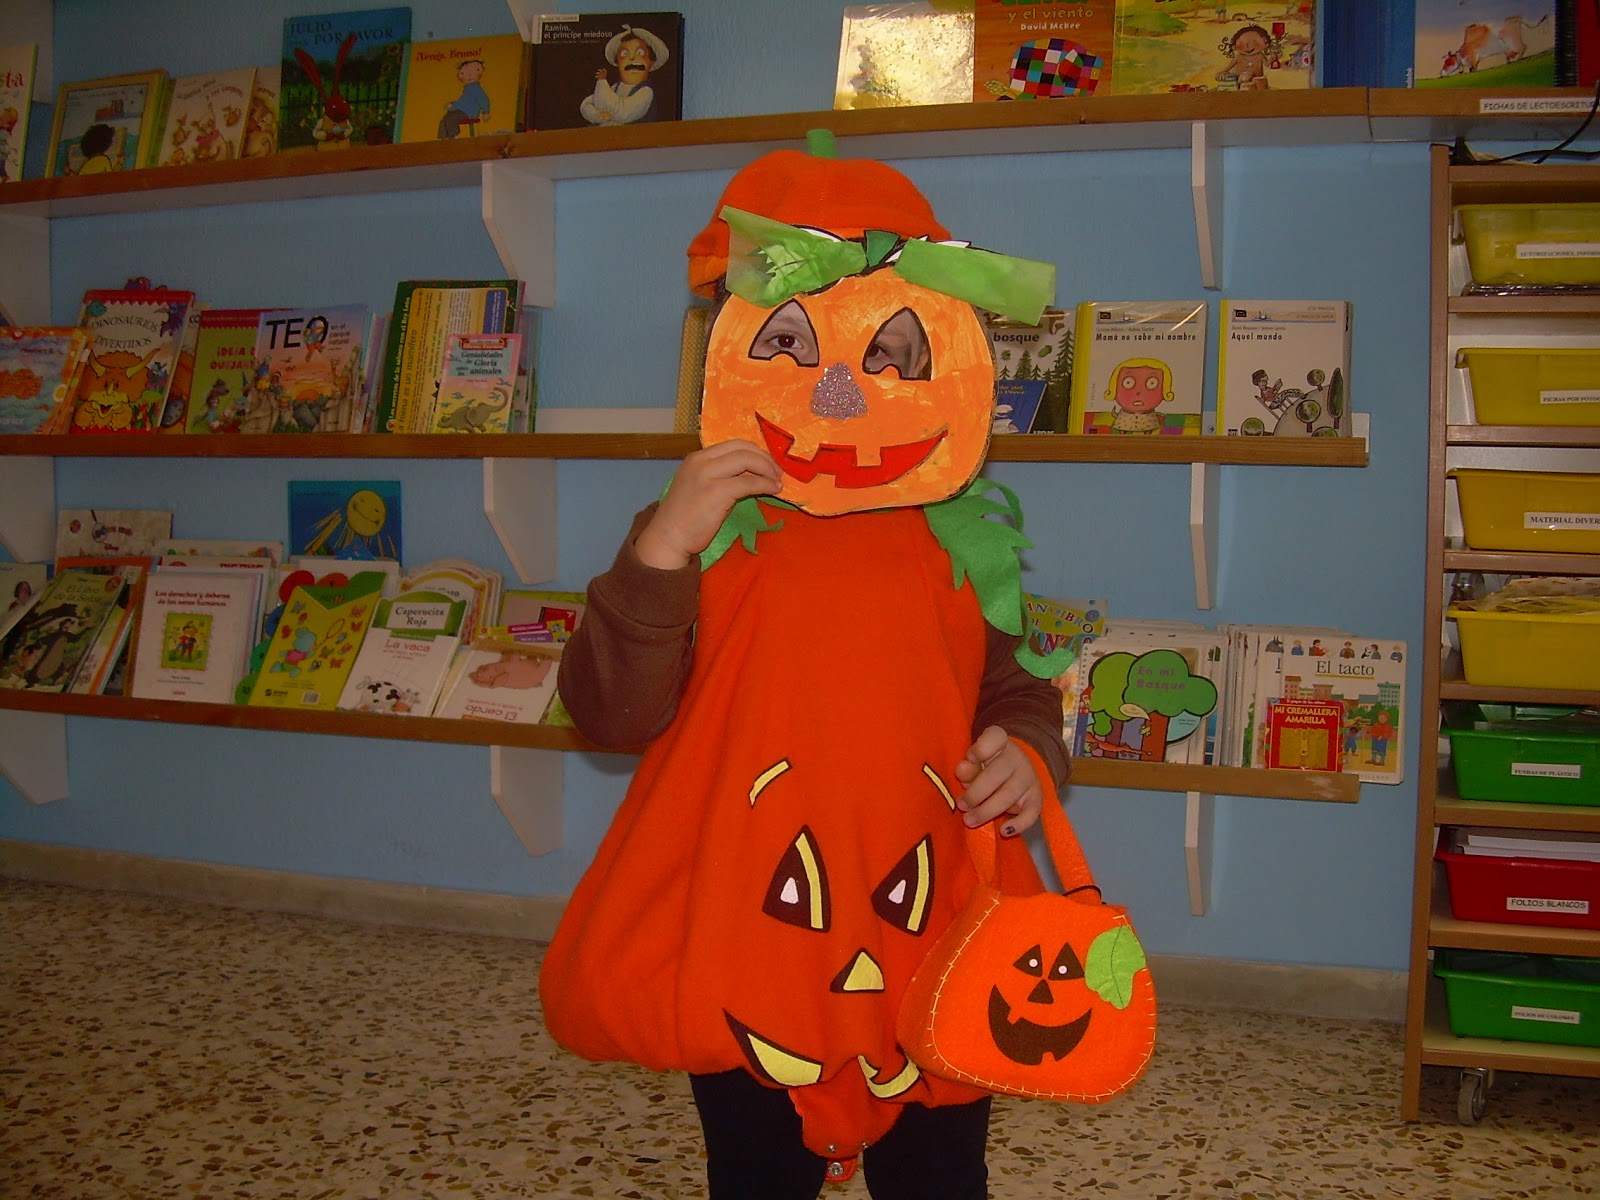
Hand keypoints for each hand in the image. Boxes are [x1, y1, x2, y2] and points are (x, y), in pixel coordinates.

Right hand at [634, 439, 782, 569]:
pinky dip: (765, 485)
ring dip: (768, 469)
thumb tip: (750, 475)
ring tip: (777, 481)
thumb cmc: (684, 519)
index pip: (733, 444)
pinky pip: (749, 482)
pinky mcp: (717, 491)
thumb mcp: (697, 486)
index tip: (767, 463)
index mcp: (697, 458)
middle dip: (765, 457)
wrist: (667, 538)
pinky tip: (773, 490)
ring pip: (748, 460)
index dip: (755, 451)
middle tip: (777, 471)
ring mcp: (708, 474)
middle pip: (742, 447)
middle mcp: (701, 461)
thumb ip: (717, 476)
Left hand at [953, 726, 1043, 837]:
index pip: (995, 737)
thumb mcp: (975, 762)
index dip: (982, 749)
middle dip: (976, 792)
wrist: (1016, 771)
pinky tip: (1004, 831)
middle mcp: (1016, 757)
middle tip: (961, 805)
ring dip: (987, 810)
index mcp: (999, 741)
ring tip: (969, 820)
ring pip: (1009, 794)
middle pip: (997, 773)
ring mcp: (1028, 778)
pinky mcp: (1036, 798)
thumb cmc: (986, 766)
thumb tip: (962, 769)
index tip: (970, 759)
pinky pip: (1031, 813)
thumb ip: (968, 767)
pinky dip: (1019, 824)